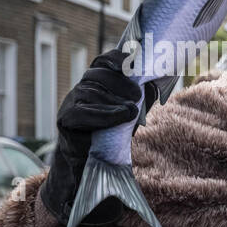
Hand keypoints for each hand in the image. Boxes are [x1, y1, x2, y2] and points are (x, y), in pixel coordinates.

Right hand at [40, 48, 142, 222]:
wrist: (88, 167)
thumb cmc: (110, 138)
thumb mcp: (128, 114)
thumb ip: (139, 97)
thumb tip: (161, 80)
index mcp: (95, 85)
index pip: (104, 62)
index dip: (118, 58)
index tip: (134, 60)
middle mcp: (80, 90)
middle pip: (98, 75)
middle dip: (120, 82)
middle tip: (138, 95)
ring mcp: (70, 104)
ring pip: (91, 92)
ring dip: (115, 100)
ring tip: (133, 110)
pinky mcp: (66, 120)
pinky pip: (84, 112)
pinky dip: (106, 114)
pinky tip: (124, 116)